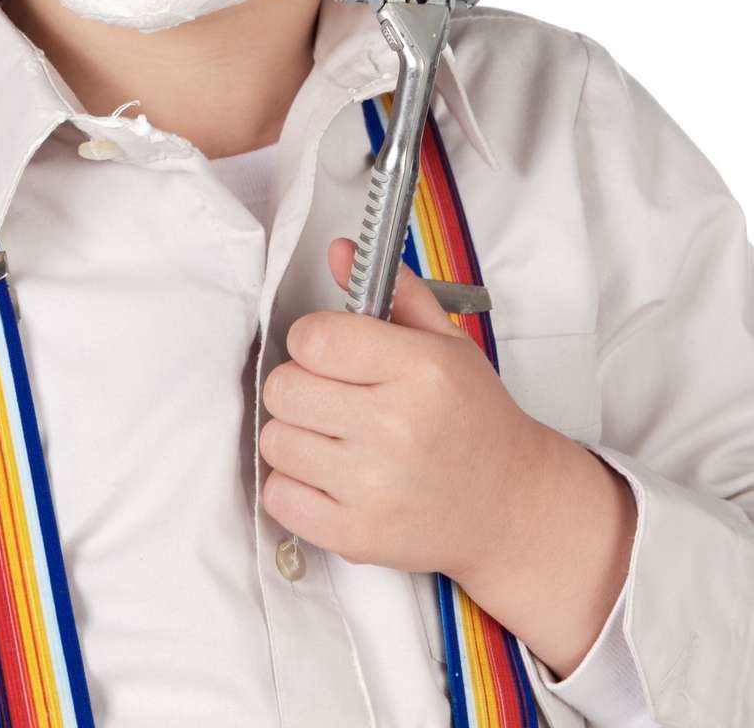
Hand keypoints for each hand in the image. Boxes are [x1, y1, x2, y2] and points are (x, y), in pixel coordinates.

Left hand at [259, 238, 550, 583]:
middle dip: (299, 386)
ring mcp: (373, 486)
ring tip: (333, 437)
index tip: (331, 352)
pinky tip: (329, 476)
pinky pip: (279, 497)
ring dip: (295, 435)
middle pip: (283, 389)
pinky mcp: (356, 536)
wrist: (511, 508)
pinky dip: (293, 485)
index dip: (312, 340)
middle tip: (331, 395)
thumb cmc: (476, 420)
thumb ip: (392, 293)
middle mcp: (394, 427)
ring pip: (275, 441)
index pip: (313, 338)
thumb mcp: (448, 345)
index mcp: (419, 370)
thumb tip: (338, 250)